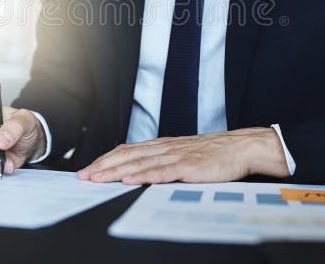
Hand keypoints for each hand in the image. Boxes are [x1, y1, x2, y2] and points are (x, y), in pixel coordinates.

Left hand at [76, 127, 289, 184]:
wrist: (241, 148)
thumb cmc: (215, 153)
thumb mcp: (184, 153)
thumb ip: (163, 159)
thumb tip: (140, 167)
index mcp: (163, 145)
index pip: (127, 150)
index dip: (106, 159)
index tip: (89, 169)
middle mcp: (165, 148)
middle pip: (127, 155)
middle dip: (102, 166)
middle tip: (83, 176)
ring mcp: (176, 156)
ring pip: (139, 163)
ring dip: (115, 171)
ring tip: (97, 178)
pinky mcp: (188, 166)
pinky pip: (161, 172)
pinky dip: (142, 175)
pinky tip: (129, 179)